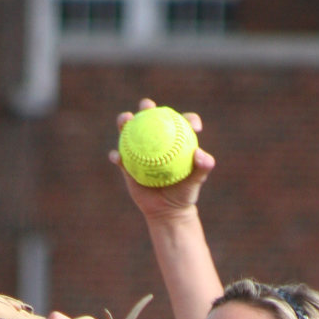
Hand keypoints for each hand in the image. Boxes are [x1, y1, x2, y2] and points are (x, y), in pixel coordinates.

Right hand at [109, 98, 215, 221]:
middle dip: (146, 106)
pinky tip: (116, 157)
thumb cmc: (183, 195)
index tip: (192, 126)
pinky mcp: (127, 164)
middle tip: (147, 107)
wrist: (167, 211)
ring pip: (129, 132)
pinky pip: (119, 157)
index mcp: (174, 139)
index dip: (187, 118)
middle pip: (149, 117)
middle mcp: (156, 140)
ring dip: (124, 121)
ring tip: (125, 120)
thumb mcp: (195, 183)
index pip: (181, 122)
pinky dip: (116, 156)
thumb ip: (202, 168)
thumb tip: (200, 154)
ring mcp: (139, 150)